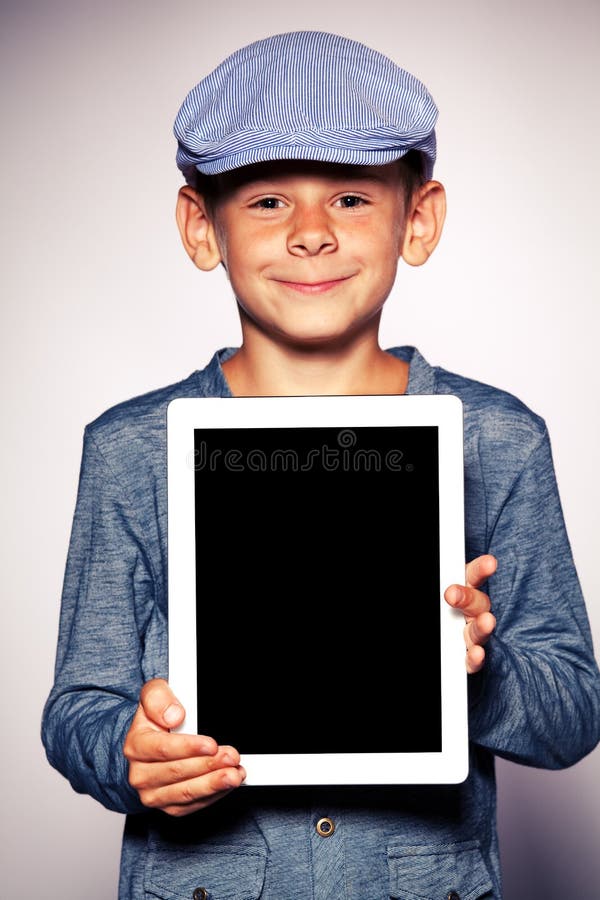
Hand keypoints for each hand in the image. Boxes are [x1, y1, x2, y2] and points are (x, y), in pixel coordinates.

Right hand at [123, 678, 245, 816]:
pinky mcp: (169, 806)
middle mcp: (140, 774)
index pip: (163, 749)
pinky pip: (192, 805)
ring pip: (186, 793)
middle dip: (208, 765)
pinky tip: (228, 783)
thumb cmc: (155, 717)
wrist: (149, 743)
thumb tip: (174, 716)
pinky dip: (213, 795)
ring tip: (234, 774)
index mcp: (136, 746)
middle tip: (231, 757)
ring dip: (214, 784)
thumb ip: (159, 698)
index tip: (211, 744)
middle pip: (178, 772)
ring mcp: (153, 794)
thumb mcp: (153, 694)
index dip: (189, 747)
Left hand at [445, 555, 496, 673]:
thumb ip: (442, 583)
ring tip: (486, 622)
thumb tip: (447, 586)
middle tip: (451, 594)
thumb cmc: (443, 610)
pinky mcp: (468, 658)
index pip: (474, 576)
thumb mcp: (440, 593)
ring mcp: (471, 635)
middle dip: (468, 598)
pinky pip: (472, 660)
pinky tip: (477, 653)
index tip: (490, 563)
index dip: (481, 569)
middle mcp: (471, 612)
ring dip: (482, 627)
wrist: (441, 632)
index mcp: (462, 591)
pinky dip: (476, 658)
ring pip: (479, 631)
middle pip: (478, 603)